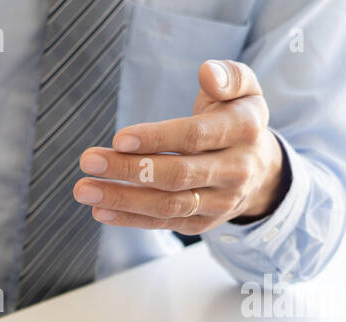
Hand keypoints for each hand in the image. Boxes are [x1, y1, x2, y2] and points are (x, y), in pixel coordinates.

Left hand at [72, 59, 286, 233]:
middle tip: (88, 160)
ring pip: (167, 204)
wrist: (260, 169)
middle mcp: (236, 170)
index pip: (195, 137)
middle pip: (177, 174)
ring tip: (84, 189)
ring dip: (122, 198)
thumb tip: (207, 72)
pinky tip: (100, 210)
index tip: (119, 139)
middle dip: (129, 169)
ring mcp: (220, 202)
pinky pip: (163, 223)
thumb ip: (229, 76)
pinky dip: (130, 219)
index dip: (157, 138)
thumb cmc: (235, 118)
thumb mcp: (245, 89)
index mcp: (244, 131)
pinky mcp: (202, 224)